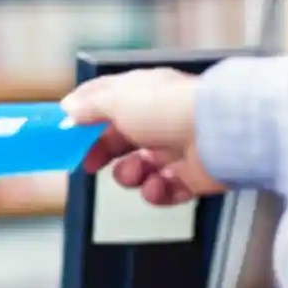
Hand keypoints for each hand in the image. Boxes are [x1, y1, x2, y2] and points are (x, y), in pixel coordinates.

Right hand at [61, 67, 224, 205]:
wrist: (219, 133)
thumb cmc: (170, 107)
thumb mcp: (117, 100)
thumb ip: (90, 106)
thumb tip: (69, 107)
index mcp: (141, 94)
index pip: (107, 102)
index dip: (86, 117)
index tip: (69, 133)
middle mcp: (158, 119)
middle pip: (119, 140)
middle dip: (103, 154)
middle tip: (91, 164)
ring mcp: (175, 148)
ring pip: (138, 169)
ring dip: (130, 176)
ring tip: (137, 174)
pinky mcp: (191, 176)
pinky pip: (163, 190)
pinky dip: (157, 192)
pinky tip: (158, 186)